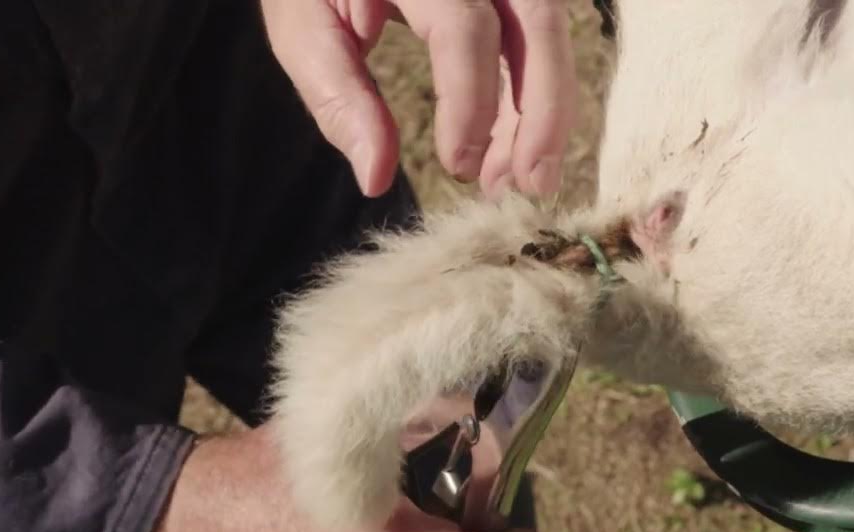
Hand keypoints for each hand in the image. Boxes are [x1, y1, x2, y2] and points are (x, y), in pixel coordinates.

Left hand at [260, 0, 577, 199]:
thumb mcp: (303, 28)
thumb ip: (338, 97)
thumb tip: (376, 176)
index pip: (463, 28)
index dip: (470, 102)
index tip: (459, 167)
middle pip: (537, 23)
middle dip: (543, 112)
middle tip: (527, 186)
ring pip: (550, 32)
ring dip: (545, 113)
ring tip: (511, 179)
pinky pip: (540, 38)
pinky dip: (534, 98)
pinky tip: (510, 149)